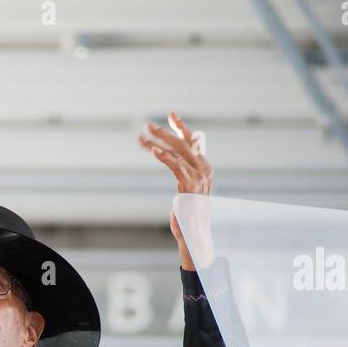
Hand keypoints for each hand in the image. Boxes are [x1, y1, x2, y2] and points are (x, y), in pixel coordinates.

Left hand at [137, 111, 212, 269]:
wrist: (194, 231)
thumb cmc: (188, 211)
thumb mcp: (187, 188)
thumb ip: (184, 171)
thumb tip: (173, 157)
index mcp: (205, 167)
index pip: (193, 142)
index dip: (182, 128)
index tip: (171, 115)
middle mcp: (204, 169)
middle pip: (183, 144)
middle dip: (165, 133)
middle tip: (148, 125)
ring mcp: (198, 177)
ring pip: (177, 153)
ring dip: (157, 143)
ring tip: (142, 137)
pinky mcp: (189, 186)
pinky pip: (175, 167)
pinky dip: (164, 157)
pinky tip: (154, 150)